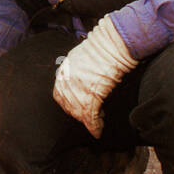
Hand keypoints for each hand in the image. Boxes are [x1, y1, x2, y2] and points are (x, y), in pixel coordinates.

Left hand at [52, 16, 137, 137]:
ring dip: (88, 121)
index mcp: (64, 70)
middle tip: (88, 118)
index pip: (60, 94)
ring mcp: (77, 89)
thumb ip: (78, 69)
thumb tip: (83, 78)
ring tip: (97, 122)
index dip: (68, 103)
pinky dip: (95, 126)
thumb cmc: (103, 47)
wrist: (113, 44)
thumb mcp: (83, 56)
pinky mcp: (90, 97)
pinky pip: (90, 117)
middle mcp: (67, 80)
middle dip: (77, 113)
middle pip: (68, 105)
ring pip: (79, 113)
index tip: (76, 108)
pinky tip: (98, 130)